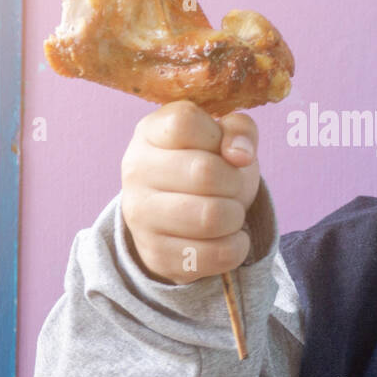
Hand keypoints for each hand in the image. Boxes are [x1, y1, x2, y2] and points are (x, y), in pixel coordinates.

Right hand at [120, 100, 260, 284]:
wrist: (179, 215)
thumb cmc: (206, 164)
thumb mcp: (223, 137)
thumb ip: (239, 130)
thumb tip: (239, 154)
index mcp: (150, 133)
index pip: (184, 122)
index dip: (217, 136)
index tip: (223, 150)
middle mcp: (136, 171)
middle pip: (205, 172)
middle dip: (235, 182)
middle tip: (233, 187)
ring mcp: (140, 216)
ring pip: (211, 217)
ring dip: (236, 216)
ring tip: (230, 212)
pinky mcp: (156, 254)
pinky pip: (216, 254)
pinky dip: (237, 247)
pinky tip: (228, 238)